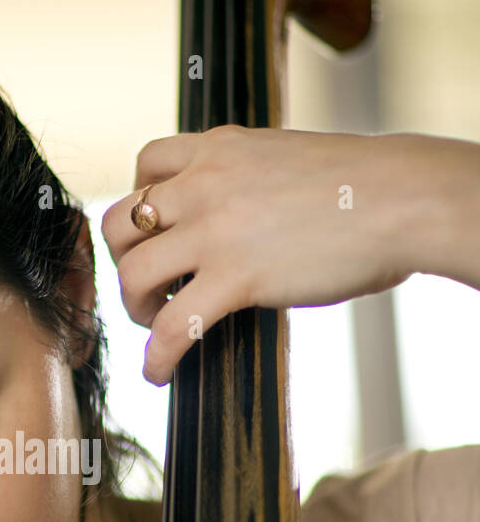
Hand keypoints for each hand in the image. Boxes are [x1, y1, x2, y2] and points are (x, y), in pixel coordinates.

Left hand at [100, 125, 420, 384]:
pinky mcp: (237, 277)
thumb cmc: (360, 186)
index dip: (139, 202)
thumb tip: (240, 214)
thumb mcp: (284, 160)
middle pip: (120, 221)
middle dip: (122, 260)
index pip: (146, 164)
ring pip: (134, 273)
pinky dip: (155, 358)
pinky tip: (158, 374)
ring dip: (133, 306)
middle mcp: (206, 183)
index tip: (156, 232)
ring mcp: (216, 231)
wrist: (401, 198)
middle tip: (148, 284)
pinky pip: (173, 326)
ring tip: (155, 325)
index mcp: (220, 148)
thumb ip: (247, 179)